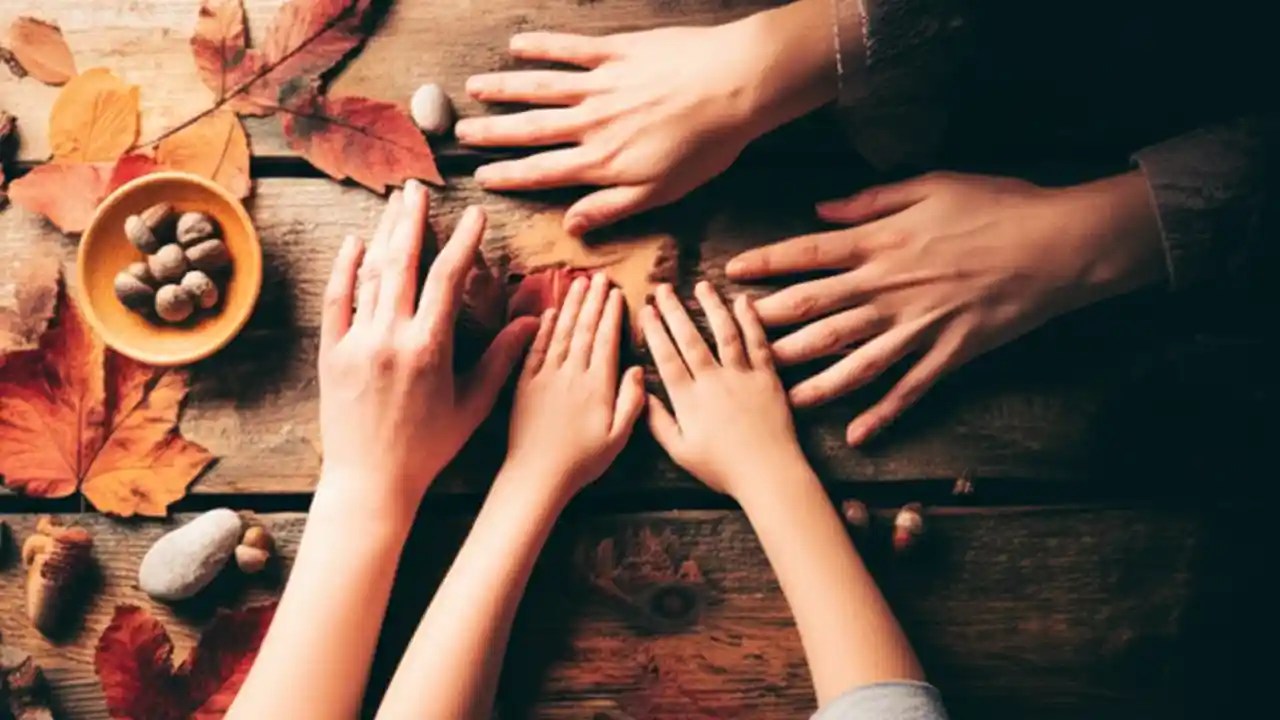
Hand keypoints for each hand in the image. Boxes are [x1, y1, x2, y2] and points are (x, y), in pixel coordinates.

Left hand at [318, 183, 538, 513]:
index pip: (449, 278)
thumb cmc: (428, 449)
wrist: (371, 481)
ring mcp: (356, 343)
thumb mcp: (473, 406)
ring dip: (384, 235)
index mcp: (430, 348)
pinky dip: (345, 269)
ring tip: (394, 204)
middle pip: (404, 263)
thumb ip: (502, 359)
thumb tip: (532, 321)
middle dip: (413, 221)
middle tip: (418, 188)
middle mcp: (390, 338)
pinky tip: (355, 243)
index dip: (464, 241)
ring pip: (371, 275)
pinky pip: (336, 301)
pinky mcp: (331, 354)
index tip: (474, 215)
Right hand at [456, 0, 834, 234]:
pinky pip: (570, 49)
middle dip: (493, 132)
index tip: (482, 176)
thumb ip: (611, 208)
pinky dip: (541, 46)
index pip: (544, 171)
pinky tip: (517, 45)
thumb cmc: (704, 147)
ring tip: (474, 89)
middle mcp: (592, 122)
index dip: (510, 175)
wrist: (734, 87)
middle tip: (461, 133)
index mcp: (602, 161)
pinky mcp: (617, 52)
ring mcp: (601, 84)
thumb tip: (571, 227)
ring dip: (505, 89)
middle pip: (532, 128)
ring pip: (541, 87)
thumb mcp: (660, 193)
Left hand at [504, 272, 645, 496]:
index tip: (617, 292)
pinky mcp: (524, 385)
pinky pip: (536, 349)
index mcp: (597, 385)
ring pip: (562, 333)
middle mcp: (571, 374)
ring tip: (579, 283)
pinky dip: (544, 328)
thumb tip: (637, 368)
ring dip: (571, 306)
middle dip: (593, 300)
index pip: (606, 339)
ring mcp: (545, 377)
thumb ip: (631, 401)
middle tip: (600, 277)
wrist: (537, 475)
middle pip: (584, 329)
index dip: (612, 313)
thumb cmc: (582, 462)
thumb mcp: (618, 438)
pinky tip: (550, 312)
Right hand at [641, 282, 806, 496]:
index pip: (666, 357)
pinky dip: (750, 320)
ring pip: (724, 333)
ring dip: (711, 307)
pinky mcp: (767, 377)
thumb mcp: (680, 452)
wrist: (768, 473)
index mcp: (689, 400)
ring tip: (701, 285)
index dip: (654, 331)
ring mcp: (742, 376)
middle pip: (689, 339)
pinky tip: (743, 301)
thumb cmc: (722, 469)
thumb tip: (641, 392)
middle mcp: (713, 381)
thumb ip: (658, 421)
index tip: (645, 310)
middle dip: (674, 311)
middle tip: (663, 288)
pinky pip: (758, 343)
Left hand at [726, 170, 1164, 444]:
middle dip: (770, 328)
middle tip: (732, 344)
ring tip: (775, 397)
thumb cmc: (996, 205)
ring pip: (851, 360)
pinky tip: (857, 434)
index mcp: (881, 243)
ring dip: (810, 380)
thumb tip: (822, 209)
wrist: (1058, 244)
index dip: (766, 264)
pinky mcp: (948, 354)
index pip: (808, 254)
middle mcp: (889, 288)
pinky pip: (908, 390)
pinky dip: (882, 414)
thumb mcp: (930, 185)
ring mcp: (917, 326)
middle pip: (816, 312)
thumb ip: (870, 202)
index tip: (731, 274)